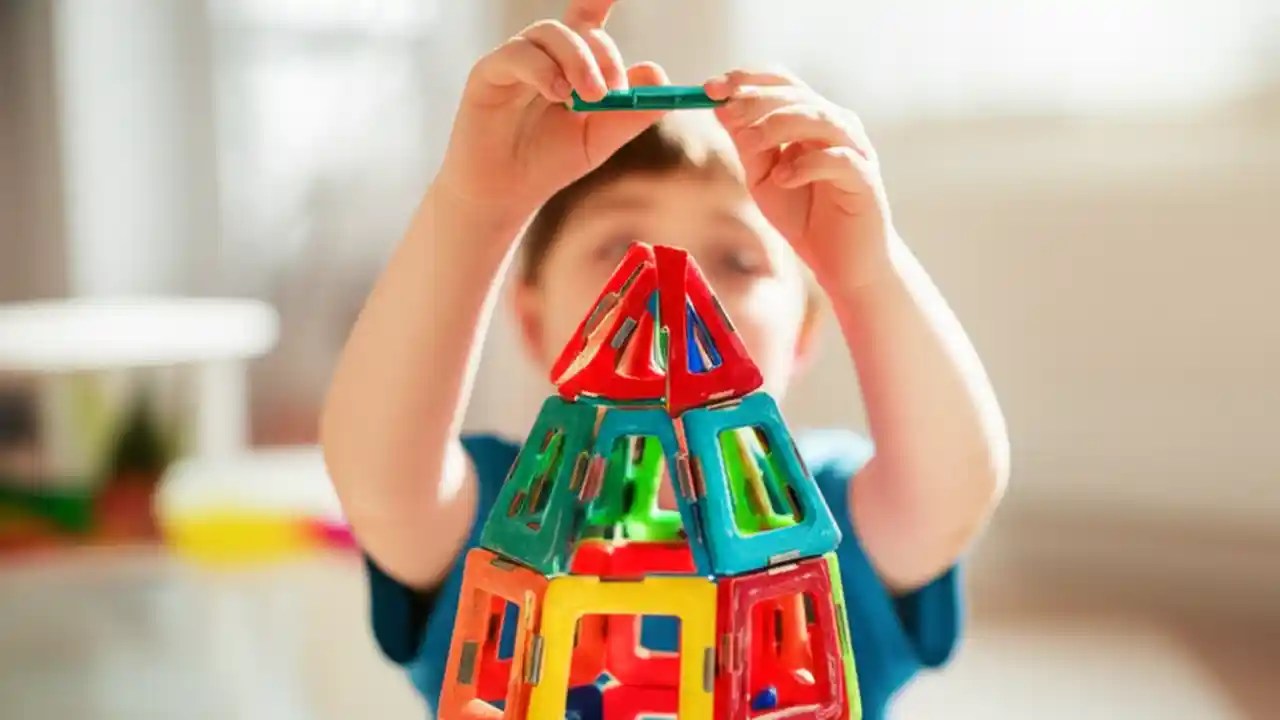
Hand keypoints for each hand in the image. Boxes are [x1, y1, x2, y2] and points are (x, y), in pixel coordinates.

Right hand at [436, 0, 667, 228]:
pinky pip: (518, 54)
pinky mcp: (488, 73)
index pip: (588, 18)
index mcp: (570, 63)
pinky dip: (543, 69)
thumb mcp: (600, 139)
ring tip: (589, 96)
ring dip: (577, 59)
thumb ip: (631, 111)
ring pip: (549, 33)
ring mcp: (514, 60)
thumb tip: (659, 76)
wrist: (506, 194)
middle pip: (577, 28)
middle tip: (612, 91)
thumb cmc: (549, 162)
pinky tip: (558, 95)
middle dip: (603, 55)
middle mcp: (542, 54)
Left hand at [706, 70, 895, 291]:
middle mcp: (837, 126)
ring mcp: (854, 150)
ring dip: (780, 125)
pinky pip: (837, 160)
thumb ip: (747, 144)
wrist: (842, 262)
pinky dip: (806, 164)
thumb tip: (720, 106)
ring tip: (750, 145)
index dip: (745, 79)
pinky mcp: (865, 180)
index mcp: (811, 119)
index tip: (708, 89)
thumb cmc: (805, 217)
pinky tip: (783, 179)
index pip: (780, 83)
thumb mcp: (763, 177)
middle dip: (758, 99)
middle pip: (798, 95)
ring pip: (820, 118)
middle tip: (728, 109)